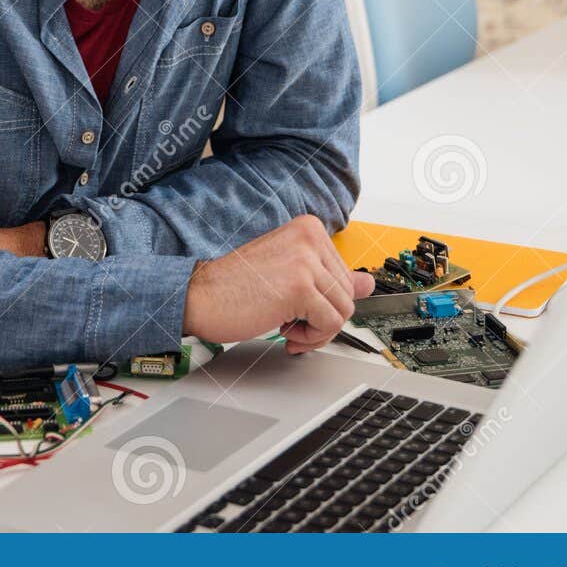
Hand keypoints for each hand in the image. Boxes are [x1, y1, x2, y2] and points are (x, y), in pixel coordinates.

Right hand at [182, 215, 374, 351]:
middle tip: (292, 323)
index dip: (324, 301)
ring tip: (288, 328)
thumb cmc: (235, 286)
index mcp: (308, 229)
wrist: (198, 296)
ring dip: (318, 331)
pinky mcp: (301, 287)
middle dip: (323, 318)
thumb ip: (329, 276)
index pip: (345, 275)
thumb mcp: (289, 274)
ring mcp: (306, 261)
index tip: (300, 308)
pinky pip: (331, 323)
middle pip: (348, 293)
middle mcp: (310, 238)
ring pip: (344, 310)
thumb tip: (368, 283)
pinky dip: (312, 337)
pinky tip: (286, 332)